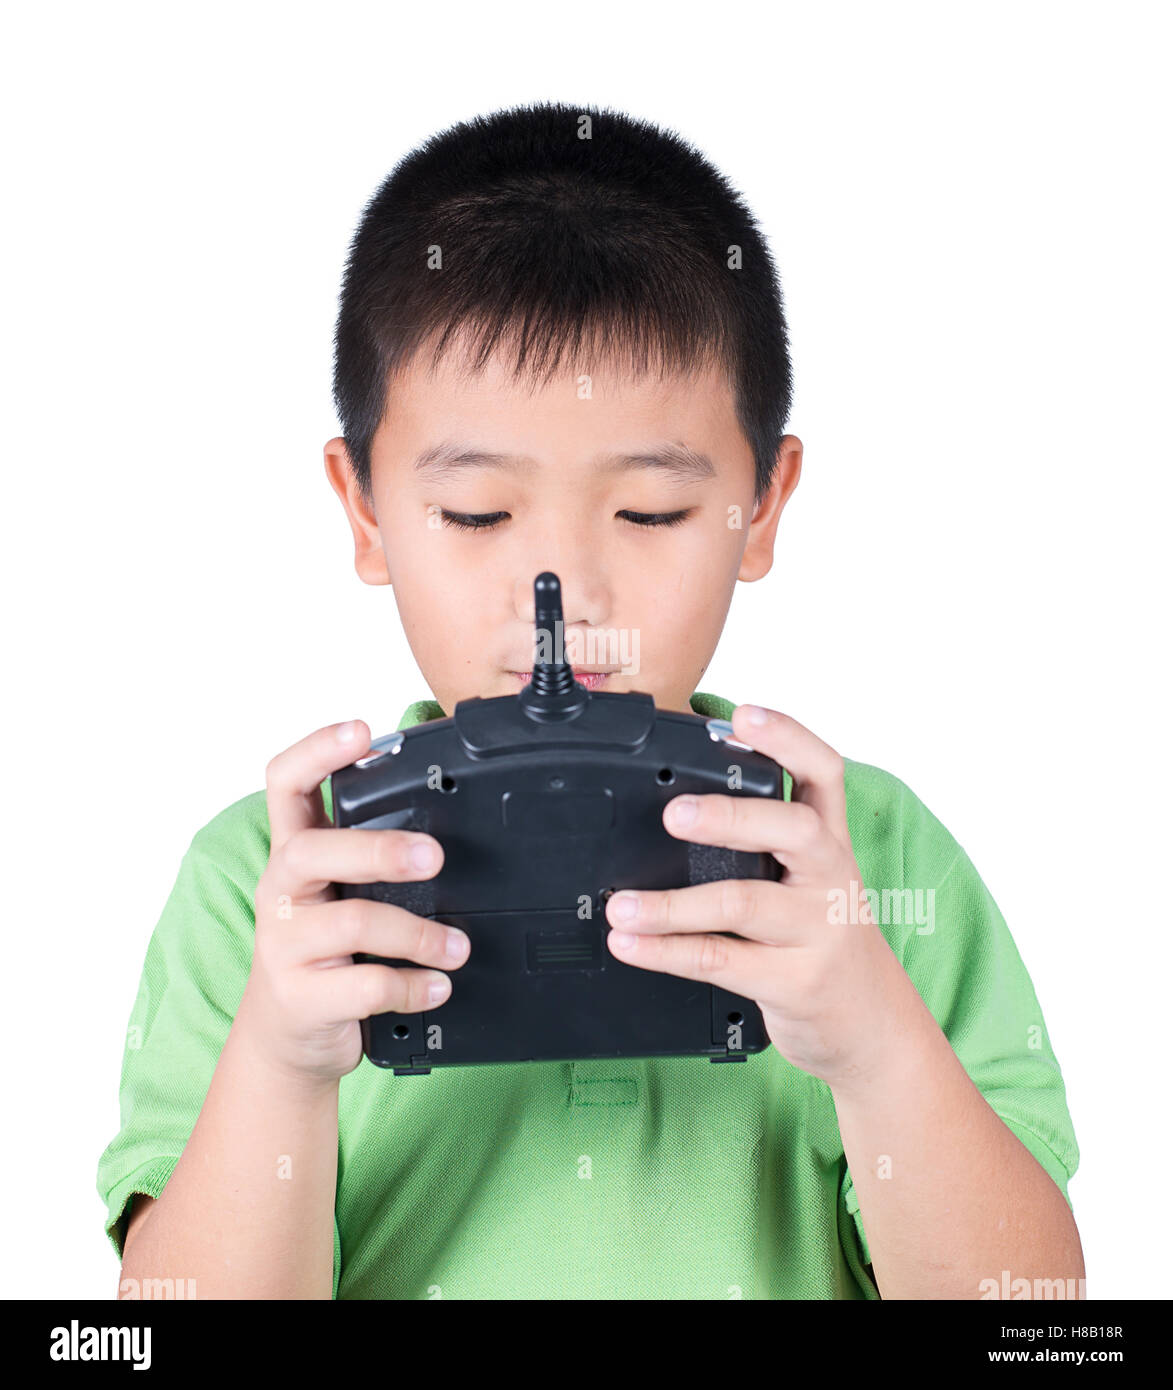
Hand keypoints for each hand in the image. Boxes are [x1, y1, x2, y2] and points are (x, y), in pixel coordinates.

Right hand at [235, 719, 467, 1087]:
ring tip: (458, 946)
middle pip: (314, 851)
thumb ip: (368, 858)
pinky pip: (367, 987)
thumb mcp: (335, 895)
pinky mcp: (302, 998)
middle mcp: (280, 891)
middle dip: (378, 848)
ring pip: (353, 922)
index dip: (317, 750)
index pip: (285, 784)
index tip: (360, 729)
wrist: (287, 1040)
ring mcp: (284, 946)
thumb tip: (444, 828)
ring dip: (419, 933)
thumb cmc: (326, 954)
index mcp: (293, 854)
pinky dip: (414, 986)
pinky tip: (438, 986)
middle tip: (434, 856)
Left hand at [602, 703, 917, 1092]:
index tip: (744, 713)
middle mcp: (829, 878)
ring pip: (742, 902)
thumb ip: (767, 843)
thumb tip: (687, 800)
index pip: (824, 773)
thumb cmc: (826, 942)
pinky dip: (666, 952)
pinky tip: (631, 944)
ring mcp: (815, 931)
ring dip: (671, 905)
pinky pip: (721, 960)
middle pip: (791, 828)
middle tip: (673, 815)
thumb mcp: (814, 881)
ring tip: (620, 905)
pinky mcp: (795, 981)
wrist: (872, 1025)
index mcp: (831, 843)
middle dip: (731, 816)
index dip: (787, 737)